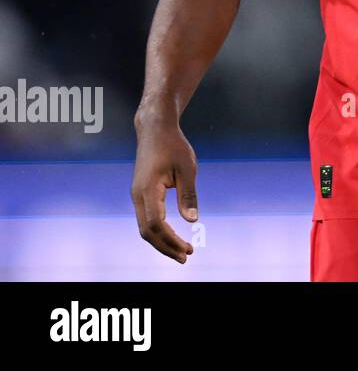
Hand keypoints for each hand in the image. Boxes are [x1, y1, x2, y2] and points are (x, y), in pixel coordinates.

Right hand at [131, 113, 199, 262]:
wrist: (155, 129)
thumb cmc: (174, 145)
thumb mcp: (187, 168)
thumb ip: (188, 195)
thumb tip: (192, 221)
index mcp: (147, 190)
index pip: (156, 224)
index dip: (171, 240)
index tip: (188, 249)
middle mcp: (137, 196)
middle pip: (147, 231)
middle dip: (165, 247)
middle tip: (186, 257)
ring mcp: (137, 195)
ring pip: (145, 227)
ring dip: (162, 241)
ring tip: (181, 251)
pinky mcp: (141, 194)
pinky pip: (146, 219)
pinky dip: (158, 231)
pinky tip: (172, 237)